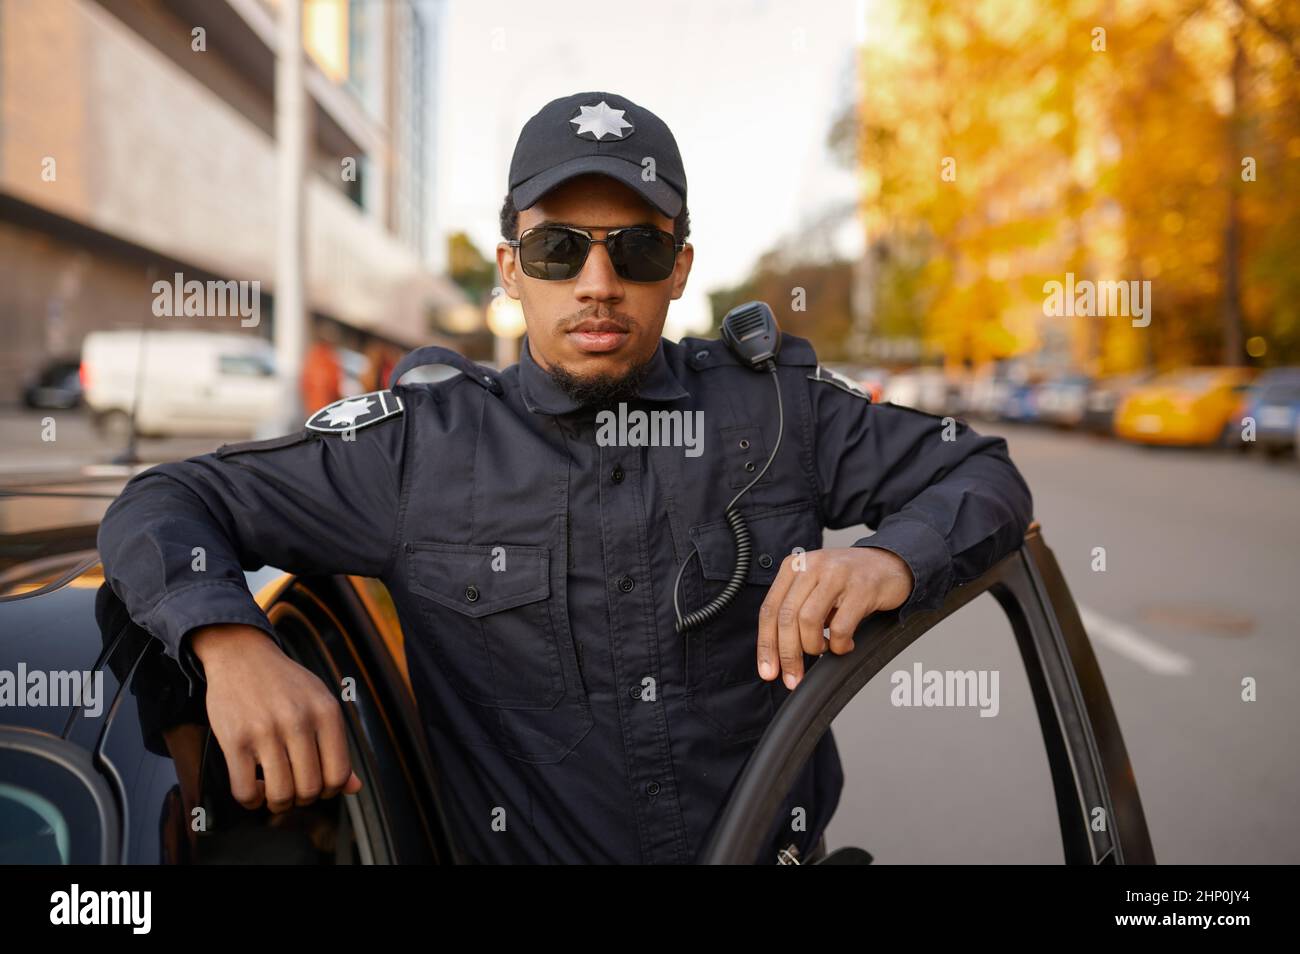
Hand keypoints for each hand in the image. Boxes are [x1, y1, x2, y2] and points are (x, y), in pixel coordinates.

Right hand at [190, 624, 362, 812]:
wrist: (242, 655)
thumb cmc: (285, 684)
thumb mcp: (320, 703)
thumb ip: (337, 745)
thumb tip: (354, 788)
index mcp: (326, 712)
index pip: (338, 774)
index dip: (329, 791)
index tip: (317, 786)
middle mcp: (299, 720)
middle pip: (310, 789)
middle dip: (302, 799)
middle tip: (293, 789)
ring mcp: (265, 730)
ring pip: (280, 794)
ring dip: (277, 803)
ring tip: (272, 791)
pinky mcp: (235, 739)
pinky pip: (245, 791)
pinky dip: (250, 800)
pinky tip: (253, 787)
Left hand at [757, 547, 913, 689]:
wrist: (889, 564)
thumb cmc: (847, 582)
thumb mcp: (813, 587)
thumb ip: (794, 609)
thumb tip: (777, 652)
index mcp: (793, 566)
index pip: (770, 609)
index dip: (766, 644)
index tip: (768, 671)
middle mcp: (812, 566)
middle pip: (787, 617)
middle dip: (787, 654)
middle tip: (792, 678)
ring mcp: (837, 574)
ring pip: (808, 621)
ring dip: (814, 646)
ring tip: (825, 648)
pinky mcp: (861, 587)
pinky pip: (841, 627)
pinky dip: (840, 645)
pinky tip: (845, 644)